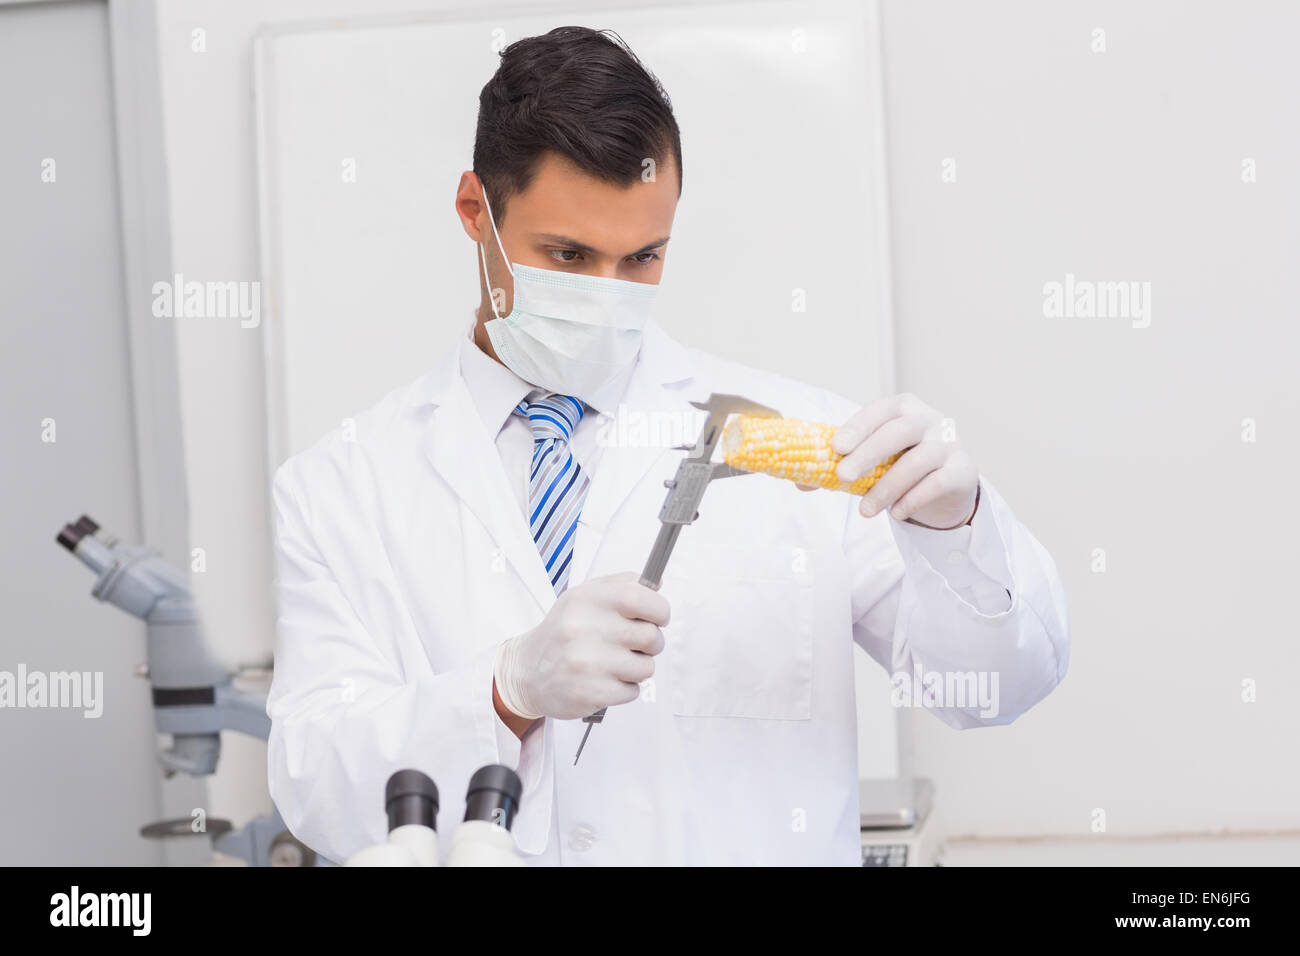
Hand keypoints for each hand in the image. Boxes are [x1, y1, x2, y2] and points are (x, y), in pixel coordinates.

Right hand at [494, 572, 669, 720]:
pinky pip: (632, 692)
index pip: (640, 598)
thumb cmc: (563, 632)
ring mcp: (586, 663)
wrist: (526, 672)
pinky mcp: (589, 693)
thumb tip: (657, 584)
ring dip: (637, 668)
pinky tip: (604, 680)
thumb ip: (621, 585)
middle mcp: (584, 629)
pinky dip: (624, 688)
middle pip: (651, 637)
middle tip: (636, 644)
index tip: (659, 617)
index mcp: (586, 600)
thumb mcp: (584, 597)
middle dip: (652, 643)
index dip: (659, 609)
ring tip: (615, 663)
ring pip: (646, 668)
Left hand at [829, 393, 978, 529]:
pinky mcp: (963, 470)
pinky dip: (913, 499)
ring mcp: (950, 444)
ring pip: (917, 462)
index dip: (858, 427)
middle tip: (842, 478)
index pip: (880, 411)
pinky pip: (938, 484)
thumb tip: (800, 482)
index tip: (836, 447)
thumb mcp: (871, 460)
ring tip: (865, 511)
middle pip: (899, 432)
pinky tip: (897, 513)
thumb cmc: (900, 463)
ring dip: (887, 488)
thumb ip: (839, 465)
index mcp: (903, 408)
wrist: (945, 484)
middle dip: (867, 455)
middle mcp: (929, 420)